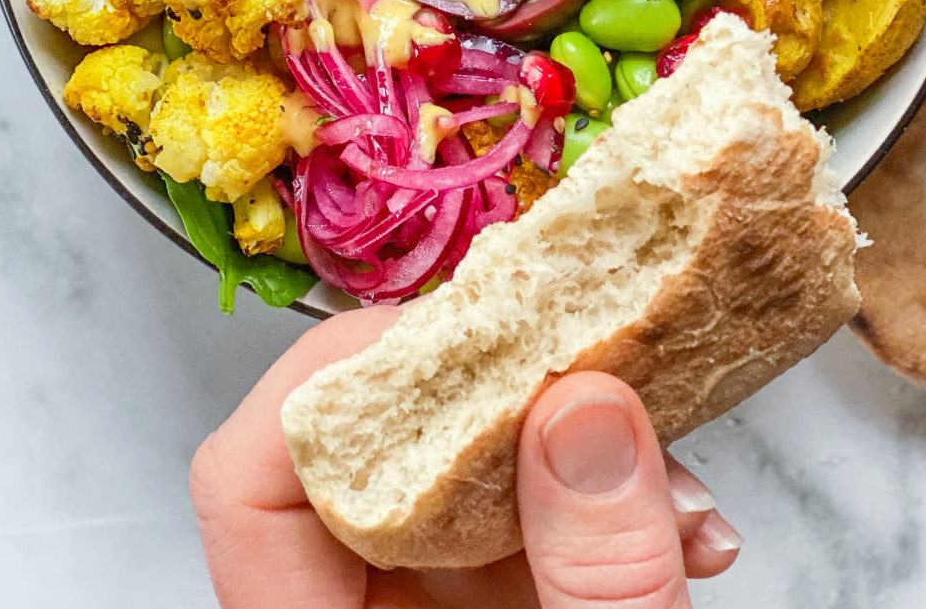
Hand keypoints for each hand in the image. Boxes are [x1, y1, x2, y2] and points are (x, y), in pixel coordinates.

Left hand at [190, 308, 740, 608]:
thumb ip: (598, 583)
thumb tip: (581, 411)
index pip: (250, 484)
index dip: (333, 387)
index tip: (458, 342)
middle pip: (359, 450)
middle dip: (486, 389)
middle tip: (582, 357)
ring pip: (451, 467)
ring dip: (565, 434)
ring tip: (665, 459)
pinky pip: (518, 512)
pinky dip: (597, 490)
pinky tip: (676, 514)